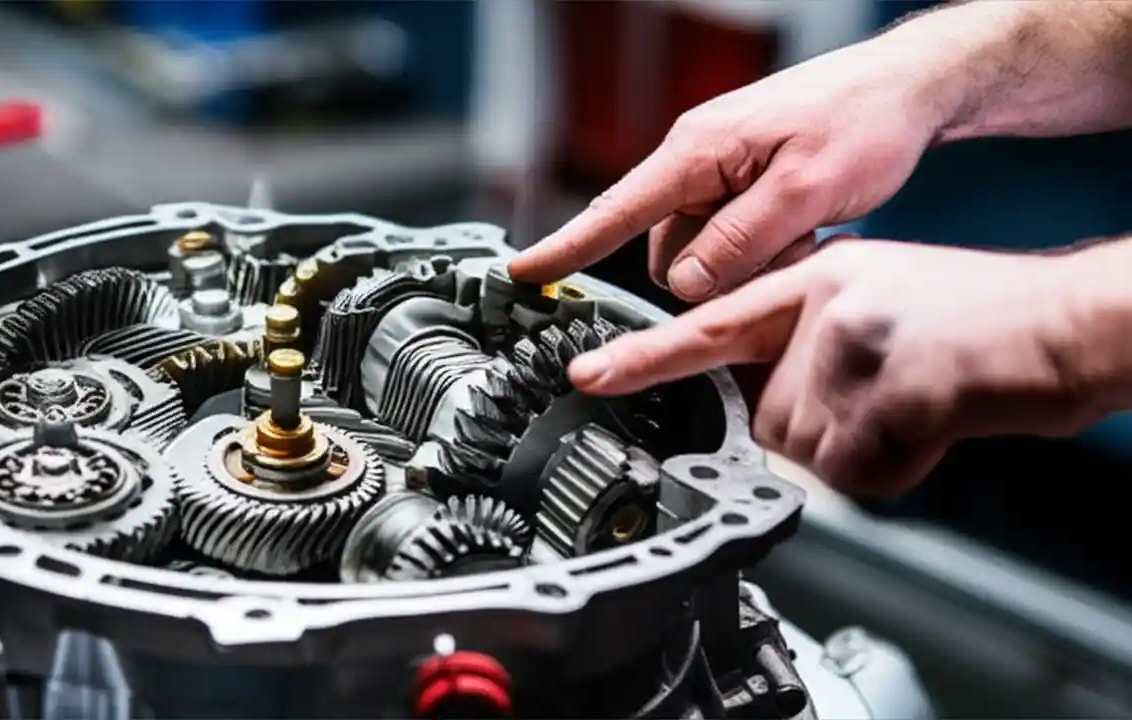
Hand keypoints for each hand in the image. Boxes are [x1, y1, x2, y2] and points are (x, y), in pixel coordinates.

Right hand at [509, 35, 949, 299]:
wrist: (909, 88)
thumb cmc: (863, 121)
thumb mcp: (804, 190)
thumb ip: (738, 243)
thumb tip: (683, 284)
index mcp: (697, 152)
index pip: (614, 211)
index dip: (566, 248)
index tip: (522, 273)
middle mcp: (697, 162)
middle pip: (669, 252)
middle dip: (716, 271)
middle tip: (784, 248)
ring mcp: (720, 175)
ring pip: (704, 254)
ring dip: (748, 263)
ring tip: (804, 233)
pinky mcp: (743, 187)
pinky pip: (731, 241)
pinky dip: (764, 249)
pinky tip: (805, 229)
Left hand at [566, 240, 1114, 496]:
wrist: (1064, 322)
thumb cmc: (979, 316)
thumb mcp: (875, 292)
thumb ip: (806, 335)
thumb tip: (770, 395)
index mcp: (817, 276)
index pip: (710, 321)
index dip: (643, 355)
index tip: (587, 374)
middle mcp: (823, 309)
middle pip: (765, 416)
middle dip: (811, 429)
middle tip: (879, 401)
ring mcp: (852, 352)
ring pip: (804, 450)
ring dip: (852, 451)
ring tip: (910, 408)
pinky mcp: (886, 396)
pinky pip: (853, 474)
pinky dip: (888, 470)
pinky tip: (928, 426)